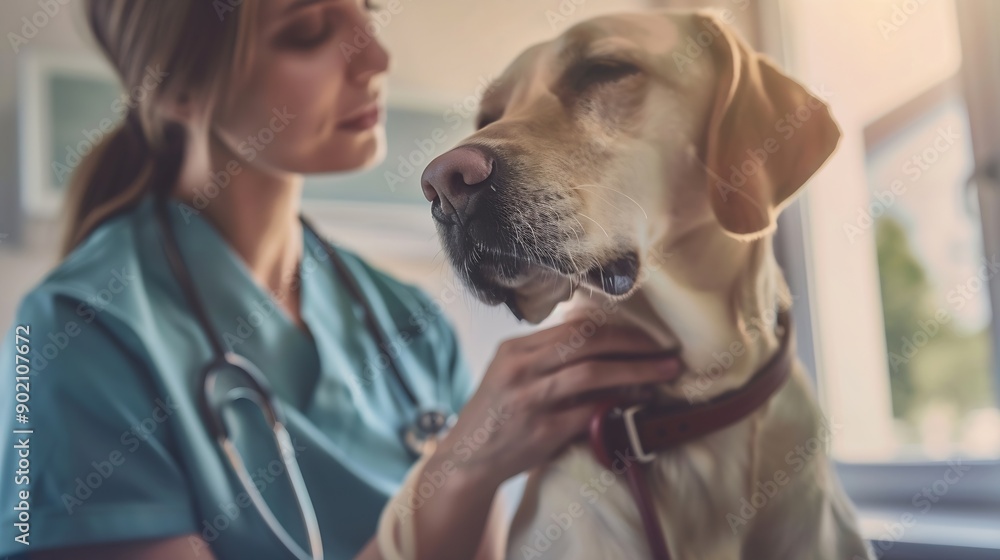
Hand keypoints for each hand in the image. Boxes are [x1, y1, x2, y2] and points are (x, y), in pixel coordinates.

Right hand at [435, 319, 681, 489]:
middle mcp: (520, 368)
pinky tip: (639, 404)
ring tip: (665, 374)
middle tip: (667, 351)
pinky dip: (619, 406)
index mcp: (515, 349)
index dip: (618, 329)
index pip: (575, 327)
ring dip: (636, 372)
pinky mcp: (541, 431)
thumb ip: (549, 359)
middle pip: (588, 342)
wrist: (466, 460)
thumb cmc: (498, 415)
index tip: (647, 335)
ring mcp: (530, 399)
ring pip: (592, 373)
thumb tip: (609, 346)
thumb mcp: (513, 375)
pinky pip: (589, 412)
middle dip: (635, 345)